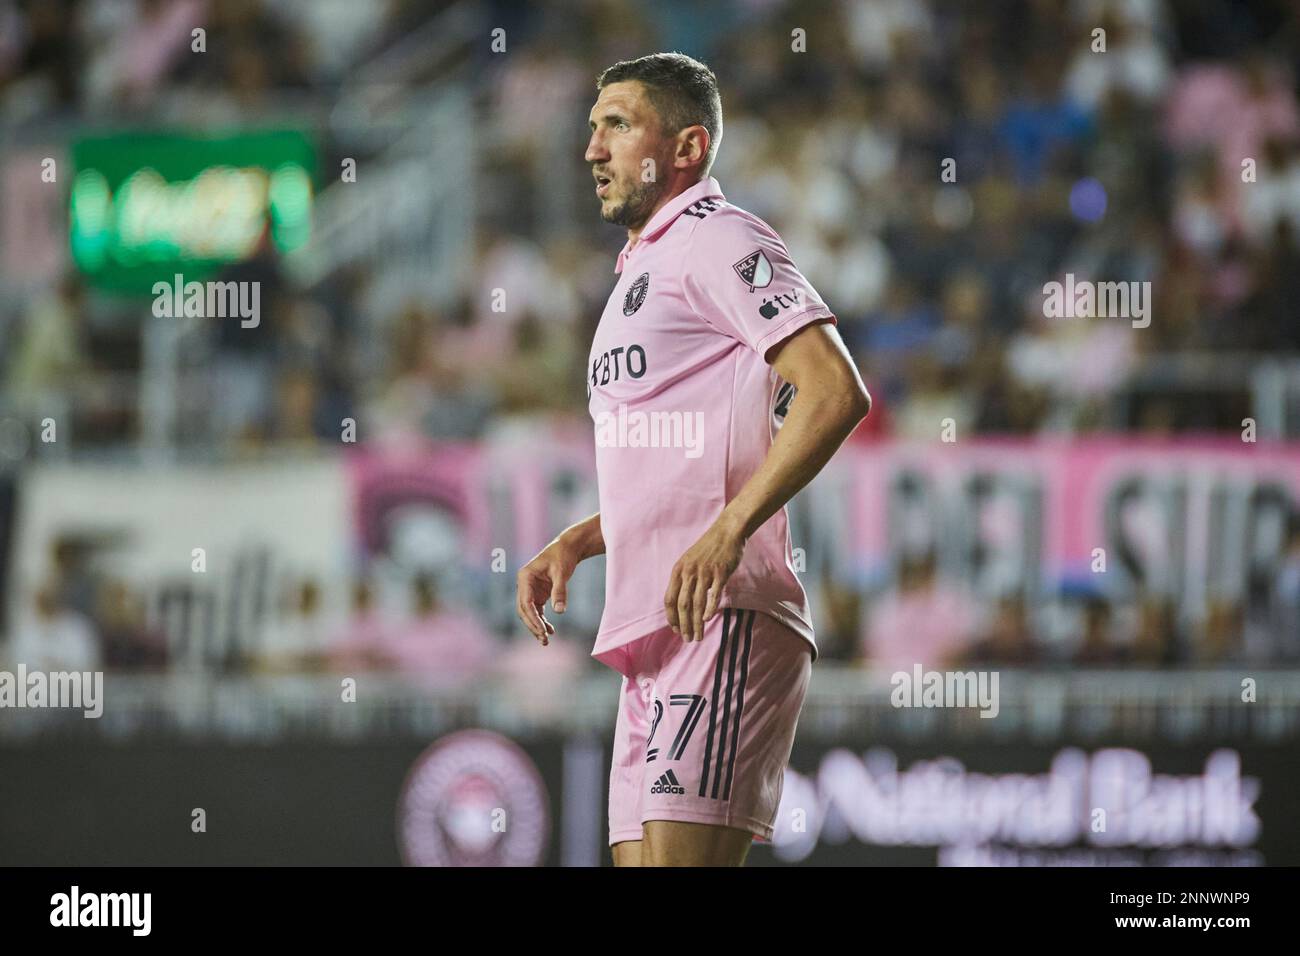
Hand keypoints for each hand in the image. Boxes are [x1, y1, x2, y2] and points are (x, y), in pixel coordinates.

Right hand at [516, 539, 579, 645]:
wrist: (567, 548)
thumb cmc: (563, 556)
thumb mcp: (562, 573)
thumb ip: (560, 591)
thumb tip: (559, 612)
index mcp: (524, 577)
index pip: (525, 602)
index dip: (532, 618)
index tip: (542, 630)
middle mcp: (524, 584)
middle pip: (524, 610)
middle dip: (533, 625)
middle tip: (544, 639)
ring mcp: (530, 590)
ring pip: (529, 613)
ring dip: (536, 626)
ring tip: (546, 640)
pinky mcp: (538, 594)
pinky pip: (537, 611)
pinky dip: (542, 621)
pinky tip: (550, 631)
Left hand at [664, 519, 745, 642]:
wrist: (727, 532)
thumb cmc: (708, 548)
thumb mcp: (689, 561)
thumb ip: (684, 580)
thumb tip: (681, 604)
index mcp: (678, 570)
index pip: (670, 599)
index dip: (671, 617)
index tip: (675, 630)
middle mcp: (689, 572)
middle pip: (683, 605)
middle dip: (684, 625)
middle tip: (687, 639)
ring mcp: (705, 572)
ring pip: (697, 603)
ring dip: (696, 623)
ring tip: (698, 636)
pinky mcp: (720, 572)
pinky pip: (714, 594)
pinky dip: (710, 608)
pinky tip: (708, 619)